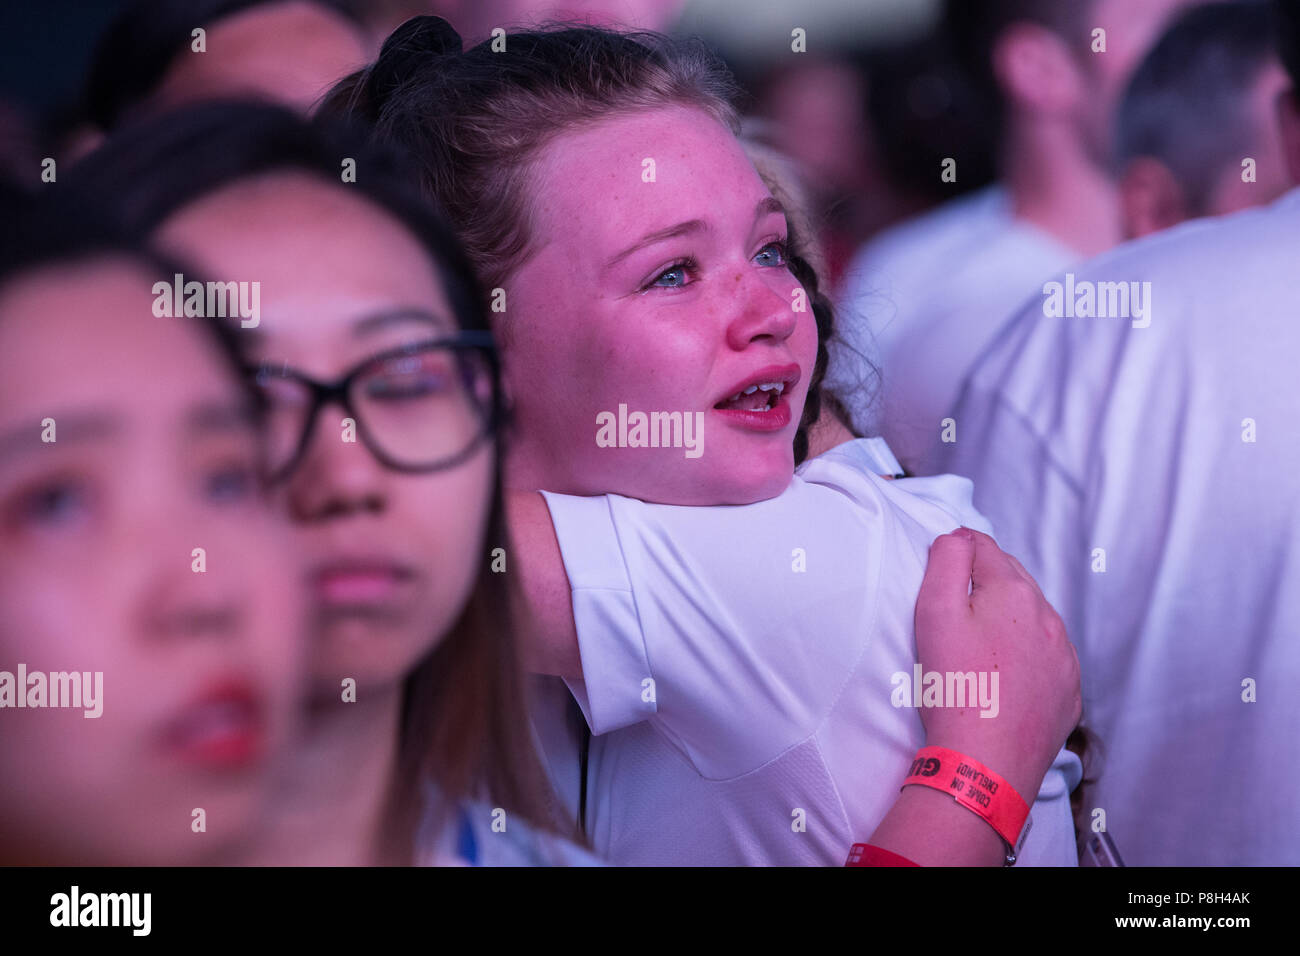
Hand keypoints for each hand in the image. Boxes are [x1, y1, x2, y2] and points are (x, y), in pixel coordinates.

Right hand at [912, 527, 1081, 802]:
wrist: (985, 763)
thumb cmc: (955, 688)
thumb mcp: (934, 613)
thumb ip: (945, 561)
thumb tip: (957, 537)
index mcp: (1014, 592)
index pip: (983, 547)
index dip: (957, 548)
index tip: (940, 560)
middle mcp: (1048, 618)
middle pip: (1013, 578)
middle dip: (985, 579)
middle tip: (954, 599)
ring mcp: (1065, 656)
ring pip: (1034, 617)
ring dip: (1008, 616)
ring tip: (978, 639)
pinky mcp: (1068, 690)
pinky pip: (1049, 656)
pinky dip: (1027, 653)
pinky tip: (1002, 672)